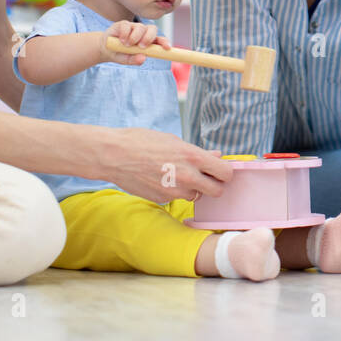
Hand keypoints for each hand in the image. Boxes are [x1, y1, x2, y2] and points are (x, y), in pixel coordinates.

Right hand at [97, 127, 230, 203]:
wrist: (114, 155)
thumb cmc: (143, 142)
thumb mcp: (174, 141)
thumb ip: (198, 153)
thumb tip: (216, 156)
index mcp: (193, 157)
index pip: (226, 173)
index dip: (224, 173)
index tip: (219, 171)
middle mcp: (188, 176)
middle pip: (217, 191)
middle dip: (213, 185)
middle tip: (205, 178)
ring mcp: (175, 191)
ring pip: (195, 196)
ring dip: (192, 189)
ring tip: (175, 175)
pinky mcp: (162, 200)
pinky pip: (176, 198)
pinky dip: (173, 191)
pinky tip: (160, 180)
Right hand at [101, 21, 169, 65]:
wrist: (105, 48)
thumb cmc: (120, 54)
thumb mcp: (126, 60)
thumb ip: (134, 60)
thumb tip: (143, 58)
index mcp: (148, 42)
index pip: (160, 40)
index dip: (165, 42)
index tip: (167, 48)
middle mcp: (143, 33)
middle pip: (152, 29)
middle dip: (149, 38)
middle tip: (141, 46)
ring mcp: (133, 27)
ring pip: (140, 27)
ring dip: (135, 37)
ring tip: (127, 45)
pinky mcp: (123, 24)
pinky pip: (127, 25)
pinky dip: (125, 33)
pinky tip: (121, 40)